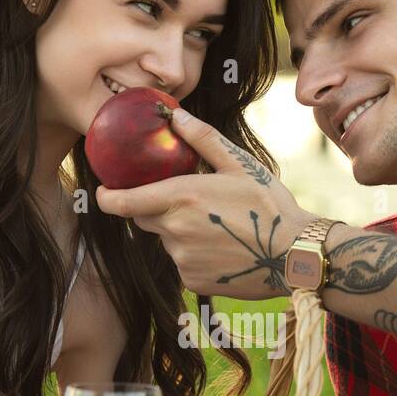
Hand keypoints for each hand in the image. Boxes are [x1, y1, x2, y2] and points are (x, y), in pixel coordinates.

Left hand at [95, 110, 317, 299]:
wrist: (294, 255)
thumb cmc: (269, 205)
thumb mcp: (240, 164)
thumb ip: (202, 139)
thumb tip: (174, 114)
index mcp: (182, 197)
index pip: (123, 202)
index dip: (106, 198)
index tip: (102, 192)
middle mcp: (175, 230)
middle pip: (145, 219)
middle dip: (157, 209)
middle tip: (191, 203)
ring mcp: (182, 259)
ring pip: (166, 241)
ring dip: (180, 232)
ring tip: (218, 227)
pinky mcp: (192, 281)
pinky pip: (181, 263)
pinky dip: (194, 255)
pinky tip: (222, 249)